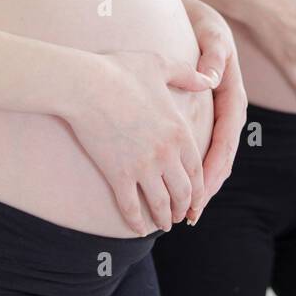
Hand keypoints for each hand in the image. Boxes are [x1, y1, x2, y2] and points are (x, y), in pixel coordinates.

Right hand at [63, 50, 216, 234]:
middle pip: (182, 192)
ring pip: (160, 204)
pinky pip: (130, 206)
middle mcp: (166, 154)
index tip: (197, 199)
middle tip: (182, 217)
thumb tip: (210, 78)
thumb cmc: (120, 70)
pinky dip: (136, 222)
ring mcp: (142, 167)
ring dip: (164, 218)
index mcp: (179, 130)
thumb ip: (188, 75)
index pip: (197, 170)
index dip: (199, 189)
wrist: (85, 84)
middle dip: (184, 208)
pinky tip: (138, 229)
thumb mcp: (161, 65)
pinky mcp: (118, 175)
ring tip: (163, 225)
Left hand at [178, 0, 247, 222]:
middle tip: (191, 214)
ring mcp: (219, 111)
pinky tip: (183, 184)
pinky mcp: (207, 111)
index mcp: (233, 93)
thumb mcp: (211, 34)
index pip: (227, 140)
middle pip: (223, 156)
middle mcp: (229, 107)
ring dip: (203, 183)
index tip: (201, 193)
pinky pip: (205, 145)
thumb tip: (212, 78)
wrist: (197, 12)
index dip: (214, 169)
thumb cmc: (203, 22)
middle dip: (209, 187)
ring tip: (187, 211)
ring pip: (215, 155)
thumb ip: (213, 55)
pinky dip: (196, 167)